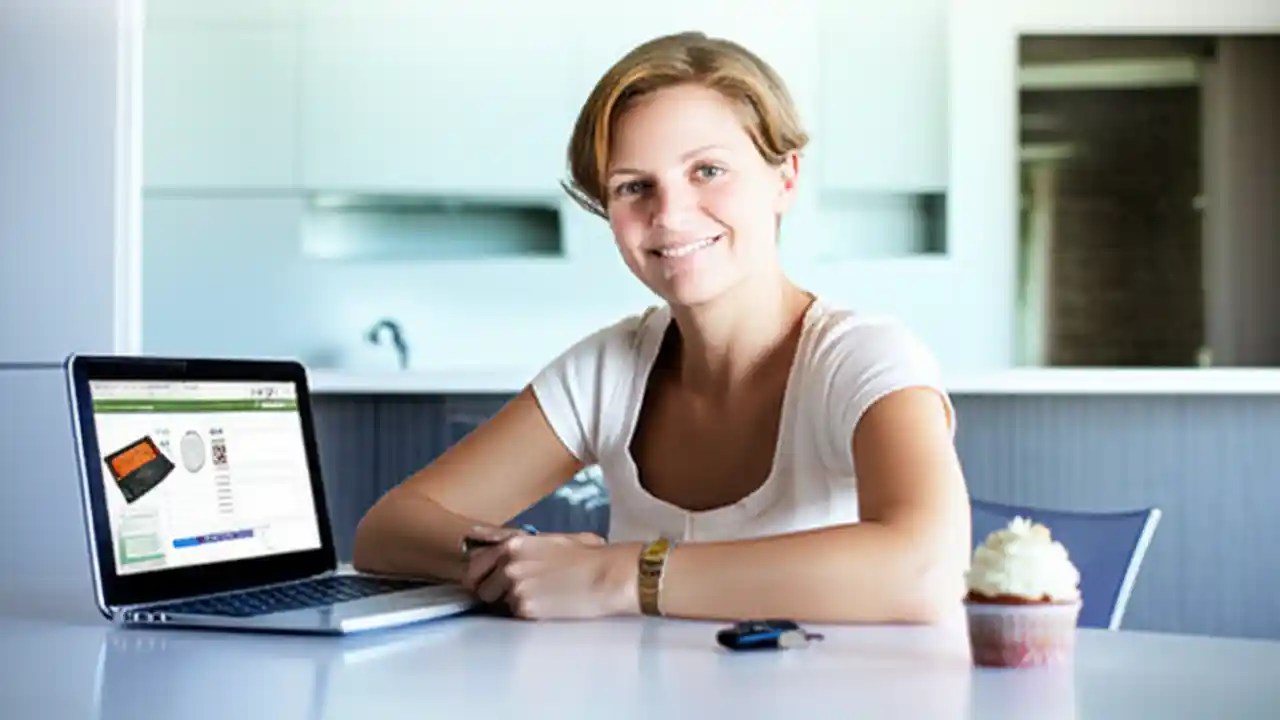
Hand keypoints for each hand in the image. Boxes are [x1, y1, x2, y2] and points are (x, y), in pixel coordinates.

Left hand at [460, 529, 640, 619]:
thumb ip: (525, 545)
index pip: (475, 562)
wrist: (607, 576)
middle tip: (508, 594)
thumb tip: (509, 550)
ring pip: (496, 603)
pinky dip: (526, 614)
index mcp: (513, 544)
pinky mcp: (525, 610)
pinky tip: (545, 607)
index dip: (479, 574)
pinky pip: (514, 615)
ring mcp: (514, 588)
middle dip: (490, 590)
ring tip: (534, 598)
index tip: (485, 580)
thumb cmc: (590, 556)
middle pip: (479, 585)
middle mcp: (507, 564)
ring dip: (509, 603)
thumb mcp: (553, 539)